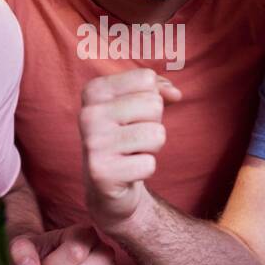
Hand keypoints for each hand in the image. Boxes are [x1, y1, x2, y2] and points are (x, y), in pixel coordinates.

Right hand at [80, 68, 181, 228]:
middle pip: (154, 104)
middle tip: (133, 138)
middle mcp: (88, 114)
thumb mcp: (138, 105)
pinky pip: (149, 164)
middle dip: (153, 124)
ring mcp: (93, 143)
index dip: (150, 99)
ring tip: (131, 153)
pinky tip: (127, 171)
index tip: (132, 115)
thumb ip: (158, 89)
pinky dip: (145, 169)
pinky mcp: (101, 172)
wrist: (105, 184)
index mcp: (94, 91)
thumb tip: (175, 94)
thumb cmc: (126, 136)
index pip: (146, 79)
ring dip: (151, 148)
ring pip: (156, 134)